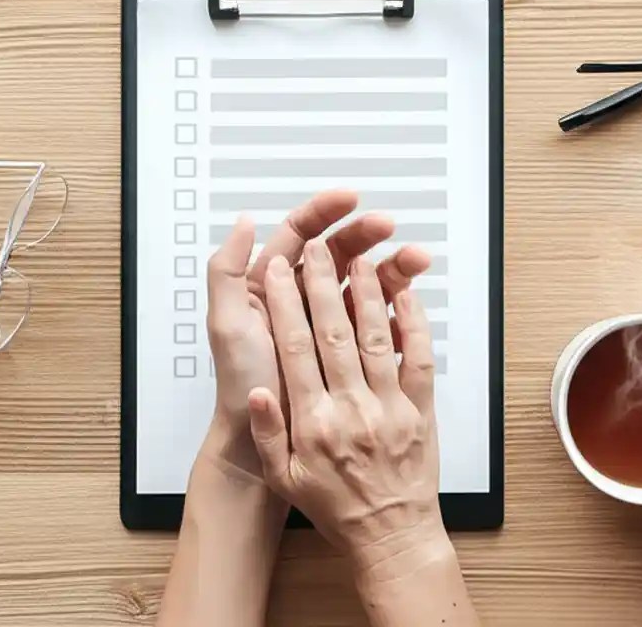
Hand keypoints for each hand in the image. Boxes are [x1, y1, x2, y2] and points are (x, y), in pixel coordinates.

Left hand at [206, 190, 428, 475]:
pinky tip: (412, 302)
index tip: (350, 200)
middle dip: (367, 235)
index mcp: (273, 283)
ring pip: (366, 282)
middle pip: (341, 253)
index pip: (301, 234)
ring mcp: (331, 323)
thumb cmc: (241, 382)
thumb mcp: (226, 323)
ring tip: (414, 260)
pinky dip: (399, 310)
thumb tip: (244, 221)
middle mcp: (303, 297)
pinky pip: (381, 322)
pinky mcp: (353, 351)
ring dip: (391, 266)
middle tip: (390, 226)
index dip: (325, 213)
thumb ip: (227, 270)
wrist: (259, 441)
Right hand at [247, 239, 443, 568]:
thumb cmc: (338, 509)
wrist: (391, 536)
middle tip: (313, 249)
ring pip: (377, 338)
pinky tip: (406, 295)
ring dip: (366, 294)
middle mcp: (352, 410)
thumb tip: (258, 391)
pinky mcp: (421, 411)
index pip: (294, 350)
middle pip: (333, 333)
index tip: (275, 274)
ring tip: (357, 257)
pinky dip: (415, 324)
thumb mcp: (285, 478)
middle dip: (321, 285)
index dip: (283, 306)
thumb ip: (269, 432)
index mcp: (314, 423)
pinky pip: (419, 359)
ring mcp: (390, 408)